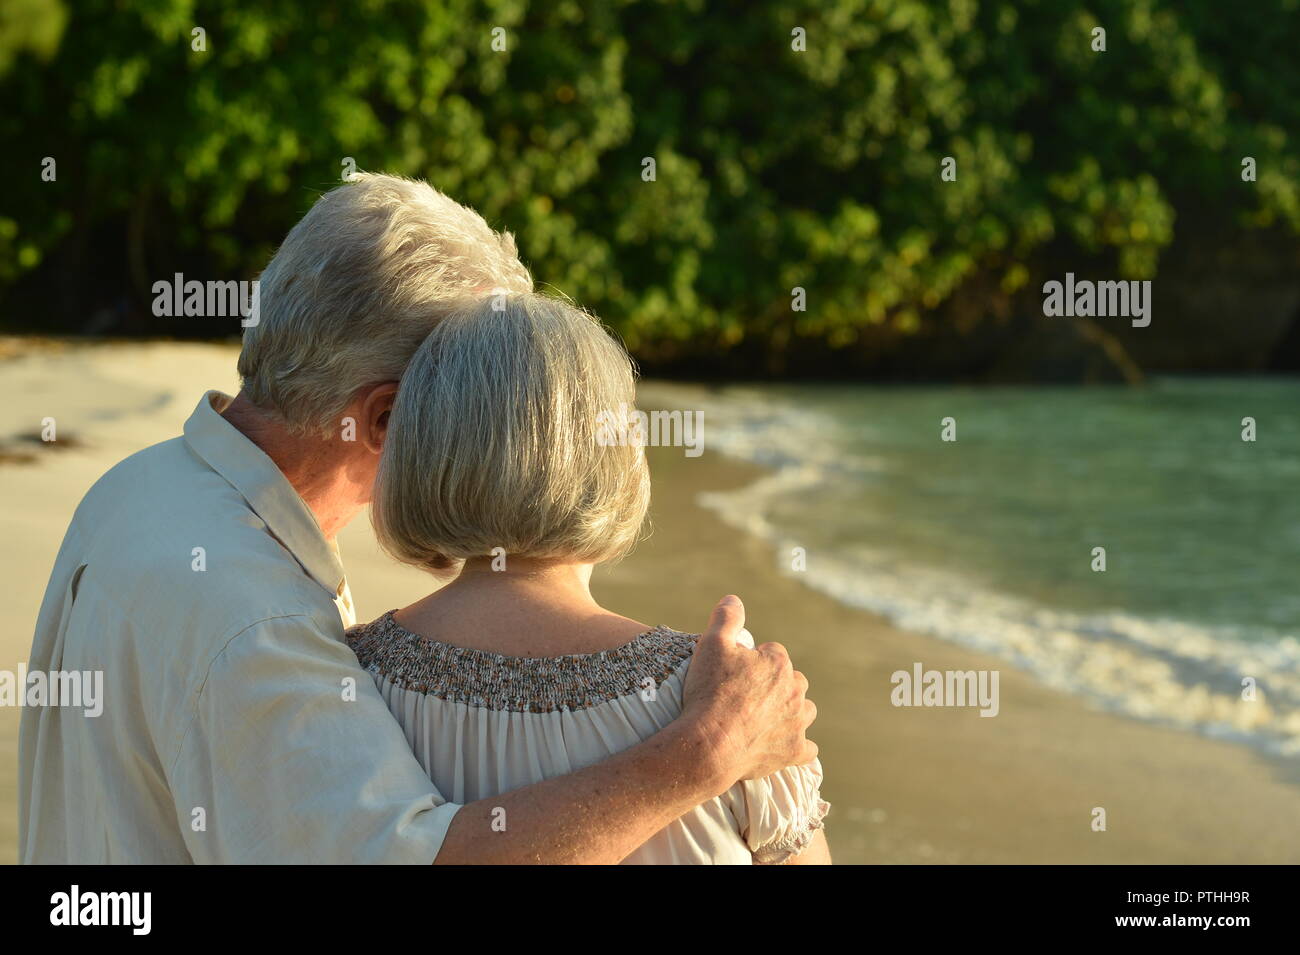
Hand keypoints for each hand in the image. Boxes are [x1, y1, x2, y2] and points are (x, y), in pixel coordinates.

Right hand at [680, 595, 817, 790]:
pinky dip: (798, 745)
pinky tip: (784, 744)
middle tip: (747, 695)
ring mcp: (797, 723)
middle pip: (792, 680)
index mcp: (778, 663)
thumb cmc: (709, 693)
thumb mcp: (711, 644)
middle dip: (776, 684)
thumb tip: (734, 599)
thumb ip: (726, 617)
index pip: (772, 653)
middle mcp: (795, 690)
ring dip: (791, 711)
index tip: (735, 672)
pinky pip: (807, 748)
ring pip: (804, 710)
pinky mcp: (794, 751)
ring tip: (766, 717)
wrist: (709, 745)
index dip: (753, 661)